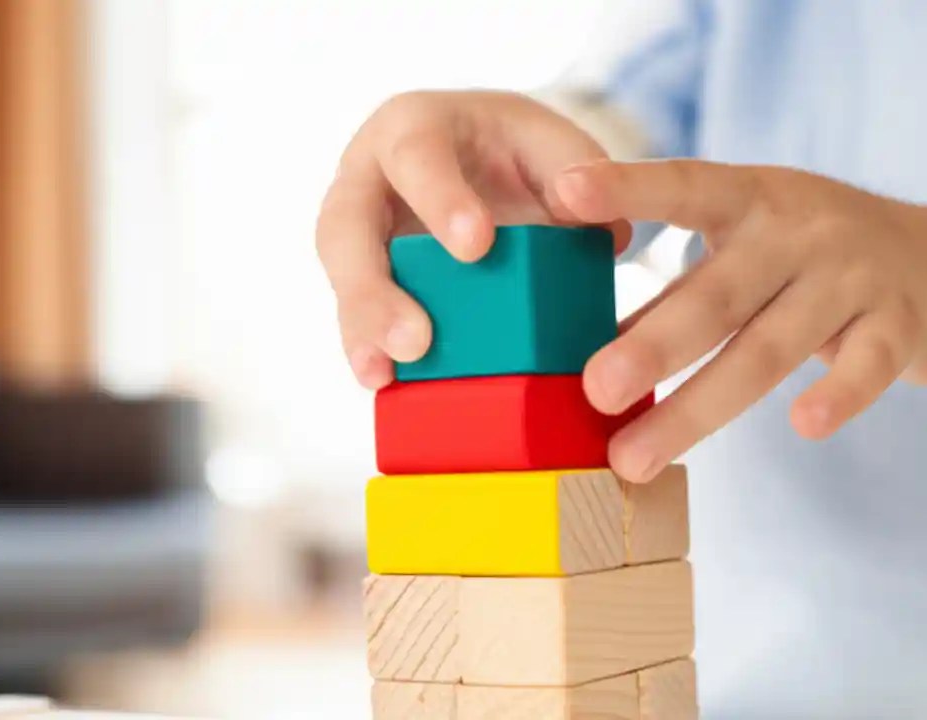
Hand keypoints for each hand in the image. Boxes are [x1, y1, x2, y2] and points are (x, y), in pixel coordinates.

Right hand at [316, 91, 628, 388]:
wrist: (484, 164)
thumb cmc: (514, 149)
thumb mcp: (549, 140)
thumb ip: (573, 166)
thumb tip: (587, 215)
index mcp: (411, 126)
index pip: (415, 156)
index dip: (439, 200)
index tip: (477, 247)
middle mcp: (365, 177)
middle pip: (345, 227)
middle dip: (373, 286)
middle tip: (416, 341)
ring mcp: (355, 232)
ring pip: (339, 278)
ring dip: (360, 329)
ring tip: (383, 376)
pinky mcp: (359, 280)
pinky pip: (353, 316)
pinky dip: (367, 351)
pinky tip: (386, 386)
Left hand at [550, 160, 926, 482]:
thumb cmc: (799, 256)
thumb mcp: (741, 249)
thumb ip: (671, 293)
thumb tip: (586, 355)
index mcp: (746, 200)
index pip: (683, 187)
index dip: (627, 187)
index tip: (565, 191)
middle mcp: (797, 232)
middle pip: (715, 296)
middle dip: (651, 348)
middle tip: (594, 390)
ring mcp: (850, 278)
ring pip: (768, 347)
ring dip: (696, 407)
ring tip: (634, 456)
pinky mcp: (898, 325)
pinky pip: (867, 365)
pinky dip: (838, 395)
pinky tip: (803, 425)